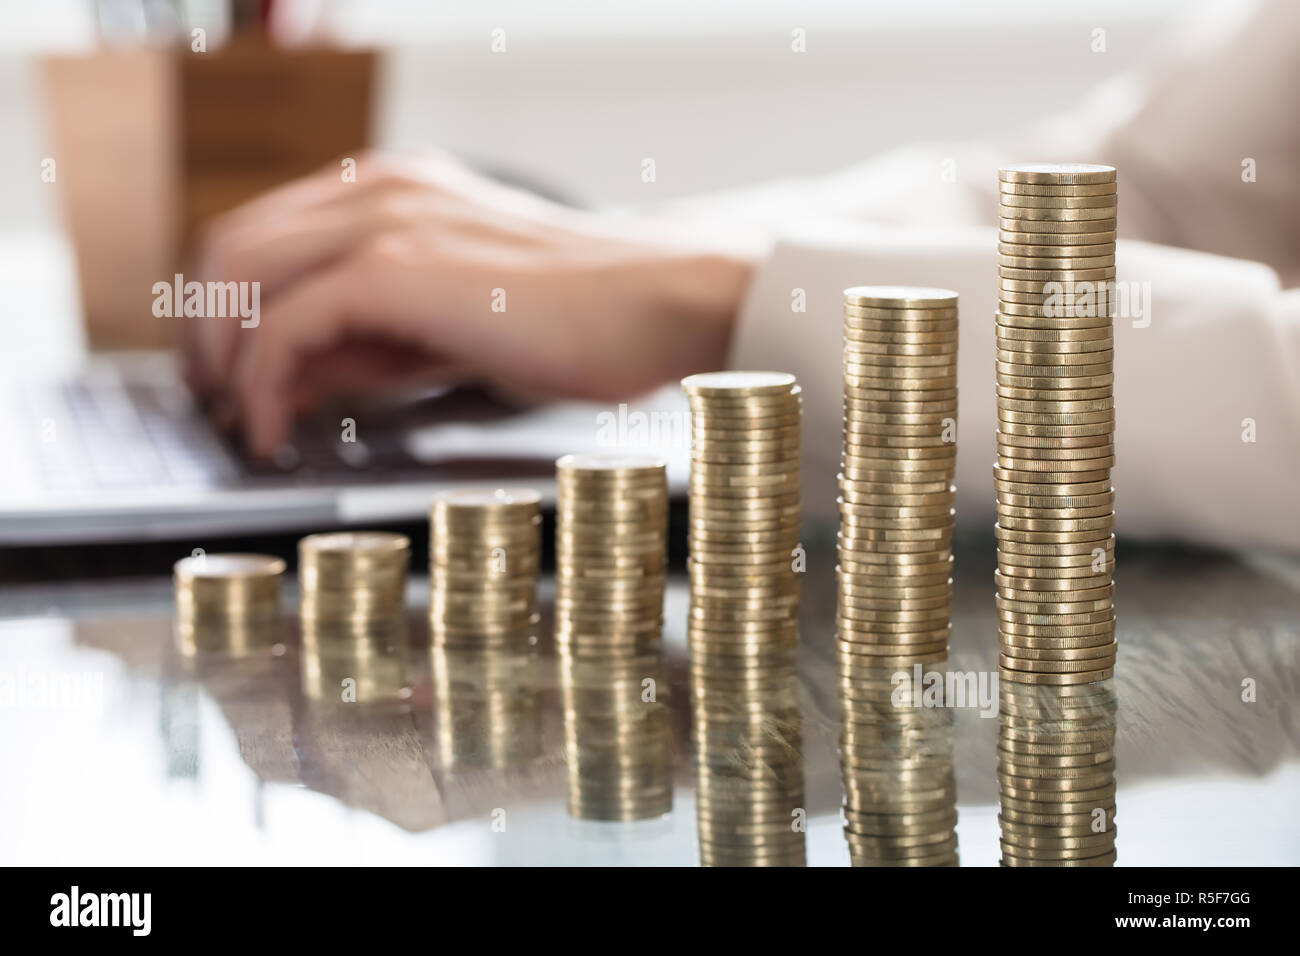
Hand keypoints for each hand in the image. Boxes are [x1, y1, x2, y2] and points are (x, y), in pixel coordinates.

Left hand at [188, 152, 753, 455]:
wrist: (658, 304)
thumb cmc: (583, 318)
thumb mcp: (459, 323)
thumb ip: (381, 339)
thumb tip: (305, 377)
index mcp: (396, 190)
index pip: (268, 233)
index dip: (230, 306)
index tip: (229, 371)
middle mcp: (379, 189)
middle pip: (234, 247)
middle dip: (208, 333)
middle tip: (215, 402)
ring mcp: (384, 219)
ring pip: (243, 277)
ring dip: (224, 361)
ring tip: (240, 422)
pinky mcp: (394, 267)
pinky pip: (285, 325)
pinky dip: (263, 384)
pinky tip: (277, 431)